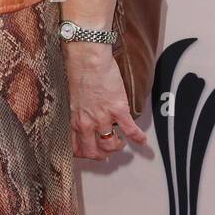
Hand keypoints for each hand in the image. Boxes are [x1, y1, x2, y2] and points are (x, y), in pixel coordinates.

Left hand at [63, 42, 146, 160]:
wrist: (87, 58)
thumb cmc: (77, 71)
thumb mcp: (72, 96)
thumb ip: (78, 111)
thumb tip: (84, 117)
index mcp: (74, 118)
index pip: (76, 147)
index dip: (83, 154)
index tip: (89, 153)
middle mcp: (87, 122)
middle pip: (93, 152)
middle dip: (101, 155)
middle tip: (106, 153)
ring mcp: (103, 118)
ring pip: (111, 145)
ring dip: (117, 146)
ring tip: (120, 141)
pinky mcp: (118, 110)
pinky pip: (131, 130)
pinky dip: (138, 137)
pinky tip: (142, 140)